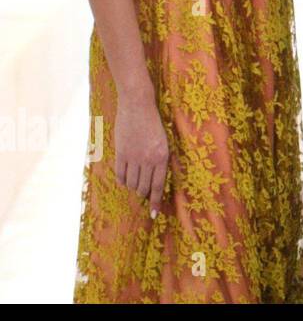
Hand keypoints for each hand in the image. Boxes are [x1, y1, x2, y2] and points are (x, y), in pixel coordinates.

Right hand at [114, 90, 168, 217]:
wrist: (138, 105)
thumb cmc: (154, 123)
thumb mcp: (164, 141)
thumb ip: (160, 159)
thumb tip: (156, 178)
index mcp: (162, 157)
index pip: (158, 186)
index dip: (156, 201)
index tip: (155, 214)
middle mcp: (148, 159)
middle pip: (144, 187)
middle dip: (144, 194)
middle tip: (144, 195)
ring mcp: (133, 157)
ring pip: (132, 183)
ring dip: (134, 188)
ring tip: (136, 186)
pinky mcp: (120, 153)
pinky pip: (120, 174)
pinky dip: (123, 181)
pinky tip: (125, 181)